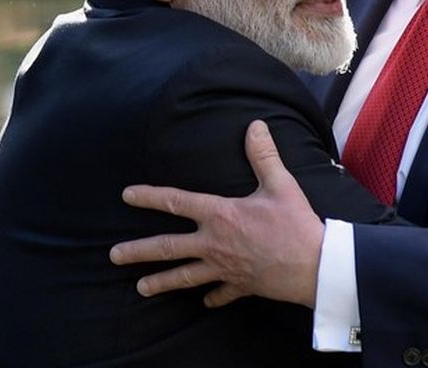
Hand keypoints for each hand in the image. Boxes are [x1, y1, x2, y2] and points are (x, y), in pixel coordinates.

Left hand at [109, 119, 324, 307]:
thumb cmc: (295, 224)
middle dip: (138, 251)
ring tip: (140, 288)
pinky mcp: (240, 285)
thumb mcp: (280, 184)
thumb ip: (263, 155)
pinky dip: (211, 296)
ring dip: (161, 282)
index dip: (150, 197)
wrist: (314, 266)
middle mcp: (214, 244)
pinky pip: (220, 293)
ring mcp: (224, 268)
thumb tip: (255, 126)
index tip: (127, 195)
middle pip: (168, 248)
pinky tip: (203, 300)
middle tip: (114, 256)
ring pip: (185, 276)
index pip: (177, 202)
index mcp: (220, 215)